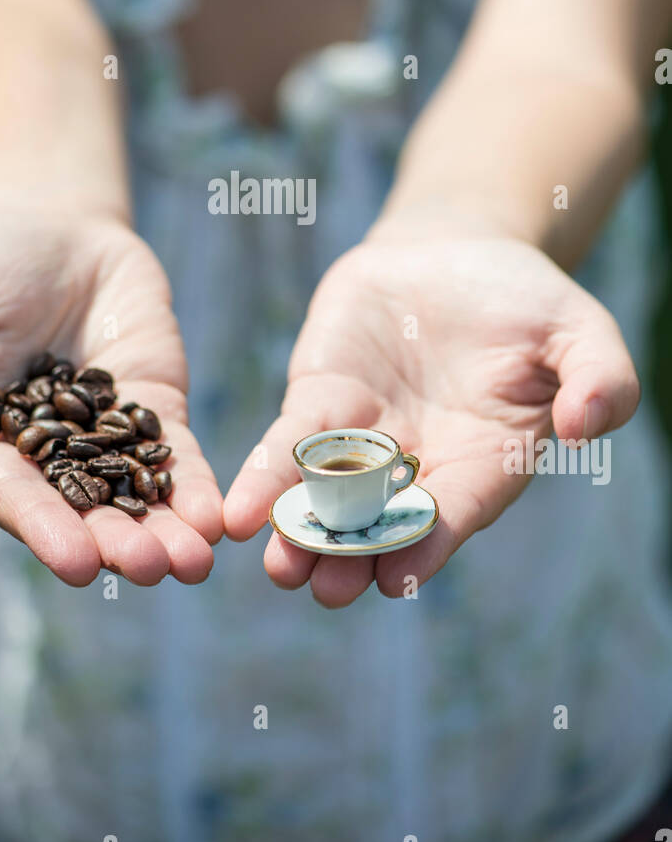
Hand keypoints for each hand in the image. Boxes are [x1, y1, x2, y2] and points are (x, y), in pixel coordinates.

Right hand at [0, 212, 222, 586]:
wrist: (48, 221)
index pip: (12, 496)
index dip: (44, 529)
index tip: (77, 563)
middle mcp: (42, 458)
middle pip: (81, 509)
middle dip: (116, 542)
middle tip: (150, 568)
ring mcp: (102, 437)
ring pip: (133, 495)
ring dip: (165, 532)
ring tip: (193, 562)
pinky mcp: (151, 409)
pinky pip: (175, 454)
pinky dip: (194, 487)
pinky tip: (217, 518)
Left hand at [224, 233, 638, 605]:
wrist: (455, 250)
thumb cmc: (527, 300)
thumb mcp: (581, 331)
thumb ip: (601, 378)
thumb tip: (589, 424)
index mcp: (487, 460)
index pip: (455, 513)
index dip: (428, 545)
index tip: (399, 579)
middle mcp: (422, 464)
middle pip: (383, 524)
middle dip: (354, 559)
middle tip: (327, 590)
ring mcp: (366, 437)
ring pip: (329, 499)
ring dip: (302, 535)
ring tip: (279, 567)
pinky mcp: (319, 401)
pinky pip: (289, 445)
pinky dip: (266, 477)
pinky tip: (240, 510)